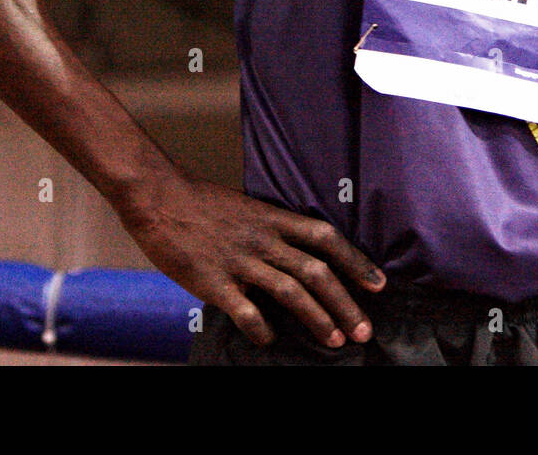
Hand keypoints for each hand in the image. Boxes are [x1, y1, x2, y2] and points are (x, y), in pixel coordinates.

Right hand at [117, 170, 384, 347]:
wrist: (160, 197)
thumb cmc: (203, 203)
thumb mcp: (249, 208)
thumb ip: (273, 230)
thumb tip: (296, 256)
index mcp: (274, 218)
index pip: (326, 238)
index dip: (356, 261)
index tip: (377, 284)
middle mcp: (264, 238)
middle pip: (316, 271)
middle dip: (345, 302)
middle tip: (364, 329)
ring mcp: (240, 260)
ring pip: (290, 291)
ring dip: (317, 318)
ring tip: (335, 340)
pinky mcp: (213, 280)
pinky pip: (245, 310)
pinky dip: (261, 328)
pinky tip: (269, 341)